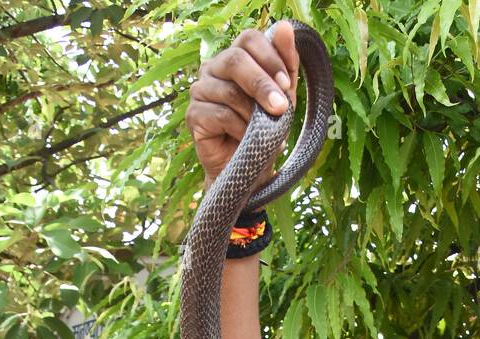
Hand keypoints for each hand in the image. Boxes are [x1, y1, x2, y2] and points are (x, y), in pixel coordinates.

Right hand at [186, 20, 300, 190]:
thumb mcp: (283, 97)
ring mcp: (200, 91)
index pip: (248, 39)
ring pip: (229, 91)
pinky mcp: (193, 116)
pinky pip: (220, 115)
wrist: (250, 170)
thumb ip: (285, 64)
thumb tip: (284, 27)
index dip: (269, 58)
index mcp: (235, 57)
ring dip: (253, 114)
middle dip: (262, 84)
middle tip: (281, 108)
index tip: (286, 85)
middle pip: (235, 60)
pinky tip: (246, 140)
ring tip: (264, 131)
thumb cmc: (264, 130)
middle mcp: (213, 68)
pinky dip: (240, 128)